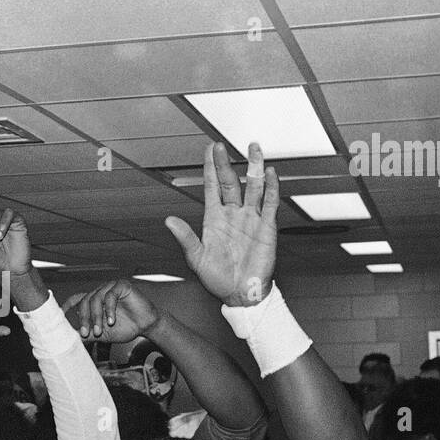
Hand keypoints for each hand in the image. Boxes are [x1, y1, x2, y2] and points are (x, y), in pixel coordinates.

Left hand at [62, 279, 159, 340]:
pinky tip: (112, 321)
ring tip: (101, 330)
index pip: (77, 299)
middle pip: (84, 301)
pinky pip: (110, 295)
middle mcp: (100, 292)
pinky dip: (109, 309)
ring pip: (95, 298)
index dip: (67, 305)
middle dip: (83, 319)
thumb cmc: (126, 328)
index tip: (60, 314)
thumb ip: (89, 334)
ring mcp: (110, 288)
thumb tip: (71, 339)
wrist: (147, 326)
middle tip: (85, 333)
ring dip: (96, 316)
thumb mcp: (104, 334)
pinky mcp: (121, 286)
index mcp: (94, 302)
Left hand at [164, 142, 278, 306]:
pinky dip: (271, 188)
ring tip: (253, 149)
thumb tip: (169, 221)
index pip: (212, 187)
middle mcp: (232, 215)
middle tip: (222, 145)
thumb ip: (185, 237)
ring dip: (253, 168)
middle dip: (226, 163)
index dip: (210, 169)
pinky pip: (269, 203)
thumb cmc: (218, 279)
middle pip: (230, 182)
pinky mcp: (266, 227)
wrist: (242, 293)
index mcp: (214, 219)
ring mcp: (250, 219)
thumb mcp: (196, 258)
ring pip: (253, 187)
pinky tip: (271, 173)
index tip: (209, 150)